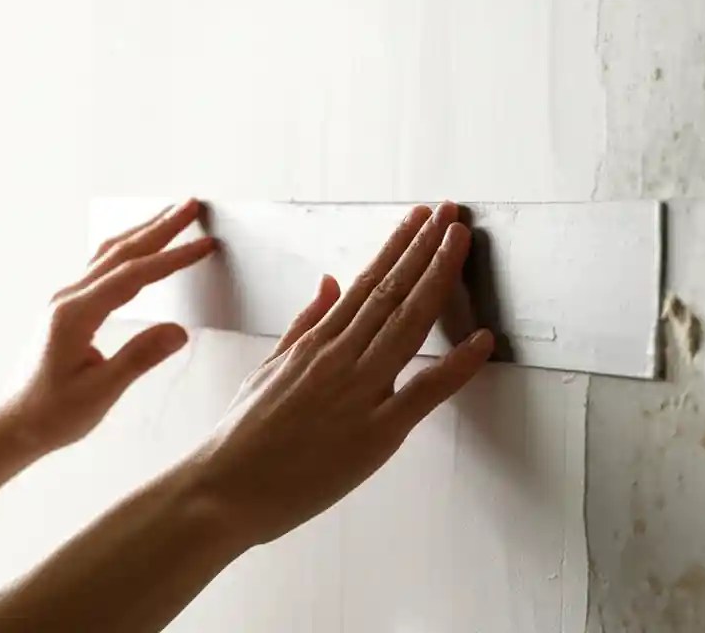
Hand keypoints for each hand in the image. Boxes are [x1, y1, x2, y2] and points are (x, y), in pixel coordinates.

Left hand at [0, 198, 216, 452]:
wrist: (14, 425)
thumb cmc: (52, 414)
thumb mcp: (100, 392)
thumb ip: (139, 358)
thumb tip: (179, 330)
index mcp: (75, 315)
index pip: (133, 276)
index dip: (172, 259)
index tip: (203, 245)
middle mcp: (68, 299)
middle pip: (121, 251)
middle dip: (160, 227)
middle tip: (191, 205)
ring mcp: (65, 300)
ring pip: (109, 253)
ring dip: (142, 231)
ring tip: (171, 215)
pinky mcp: (68, 308)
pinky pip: (101, 266)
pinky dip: (127, 249)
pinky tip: (138, 245)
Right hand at [193, 202, 493, 546]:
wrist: (222, 492)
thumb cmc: (241, 439)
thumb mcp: (265, 370)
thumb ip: (302, 325)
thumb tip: (329, 282)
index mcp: (313, 344)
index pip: (365, 283)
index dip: (398, 247)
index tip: (419, 220)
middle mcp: (338, 358)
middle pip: (392, 291)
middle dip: (426, 247)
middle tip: (451, 213)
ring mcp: (358, 393)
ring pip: (409, 324)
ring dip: (439, 278)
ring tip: (460, 242)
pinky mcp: (375, 434)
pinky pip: (424, 393)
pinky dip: (457, 365)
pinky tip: (482, 340)